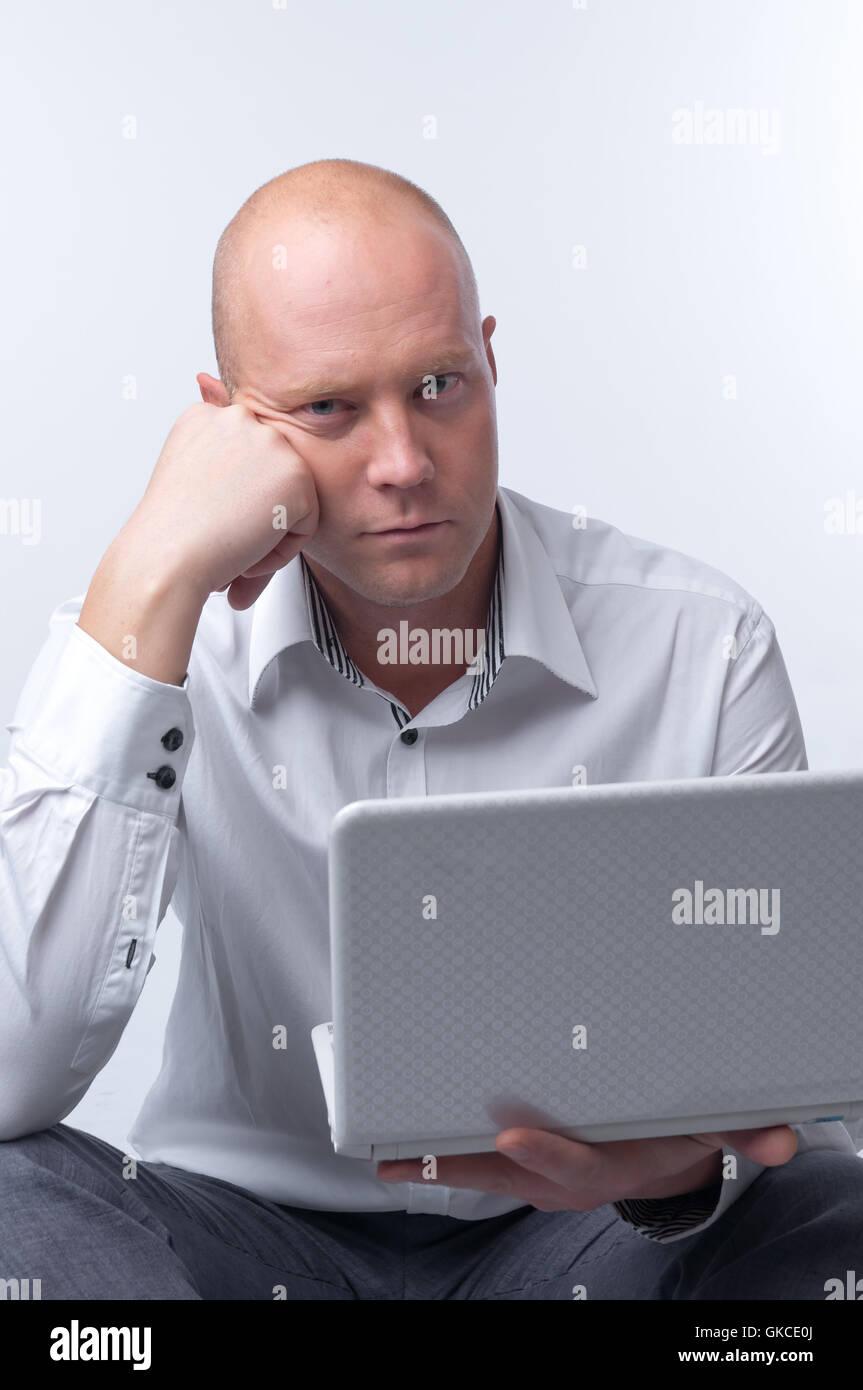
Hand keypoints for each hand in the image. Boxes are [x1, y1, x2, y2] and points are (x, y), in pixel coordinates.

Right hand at [129, 400, 319, 610]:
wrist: (167, 554)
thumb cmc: (170, 529)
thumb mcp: (186, 476)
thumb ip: (217, 456)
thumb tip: (229, 432)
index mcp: (206, 416)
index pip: (243, 458)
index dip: (233, 498)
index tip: (214, 517)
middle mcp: (239, 418)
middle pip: (269, 475)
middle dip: (254, 512)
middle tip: (224, 537)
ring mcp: (270, 442)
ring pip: (290, 497)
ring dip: (269, 531)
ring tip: (234, 548)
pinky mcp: (297, 474)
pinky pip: (306, 522)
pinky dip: (283, 550)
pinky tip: (249, 554)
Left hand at [376, 1124, 798, 1210]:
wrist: (661, 1164)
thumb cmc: (675, 1137)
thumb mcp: (711, 1130)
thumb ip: (742, 1132)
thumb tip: (780, 1142)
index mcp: (607, 1165)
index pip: (573, 1164)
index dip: (544, 1154)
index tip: (510, 1133)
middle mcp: (565, 1178)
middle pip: (504, 1176)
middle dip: (454, 1166)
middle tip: (401, 1158)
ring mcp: (539, 1177)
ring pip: (481, 1173)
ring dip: (434, 1162)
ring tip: (384, 1153)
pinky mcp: (523, 1166)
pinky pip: (478, 1163)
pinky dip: (442, 1152)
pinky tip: (404, 1141)